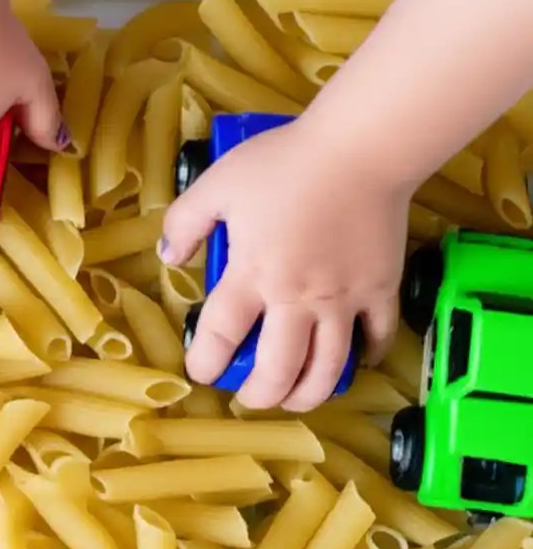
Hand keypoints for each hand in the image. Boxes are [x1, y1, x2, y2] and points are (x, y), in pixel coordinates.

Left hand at [161, 119, 411, 410]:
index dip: (206, 361)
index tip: (201, 372)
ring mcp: (343, 298)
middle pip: (278, 367)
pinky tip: (352, 364)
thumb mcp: (217, 184)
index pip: (222, 333)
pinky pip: (376, 337)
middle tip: (249, 398)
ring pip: (328, 366)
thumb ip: (185, 222)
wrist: (360, 147)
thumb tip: (167, 258)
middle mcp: (296, 297)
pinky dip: (364, 358)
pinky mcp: (381, 289)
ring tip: (294, 400)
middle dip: (259, 393)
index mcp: (251, 273)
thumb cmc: (284, 162)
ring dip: (309, 393)